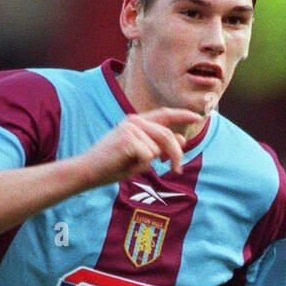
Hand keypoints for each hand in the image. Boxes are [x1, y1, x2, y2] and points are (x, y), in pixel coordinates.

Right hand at [78, 108, 203, 187]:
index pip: (165, 114)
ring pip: (157, 148)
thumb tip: (181, 139)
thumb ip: (159, 146)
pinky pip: (148, 156)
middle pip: (167, 135)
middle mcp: (134, 121)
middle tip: (177, 170)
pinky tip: (125, 166)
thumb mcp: (140, 156)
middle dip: (176, 154)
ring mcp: (131, 128)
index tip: (198, 117)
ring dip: (149, 163)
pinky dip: (140, 166)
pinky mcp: (128, 139)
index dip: (182, 115)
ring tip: (131, 166)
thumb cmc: (112, 166)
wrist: (88, 171)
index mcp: (136, 121)